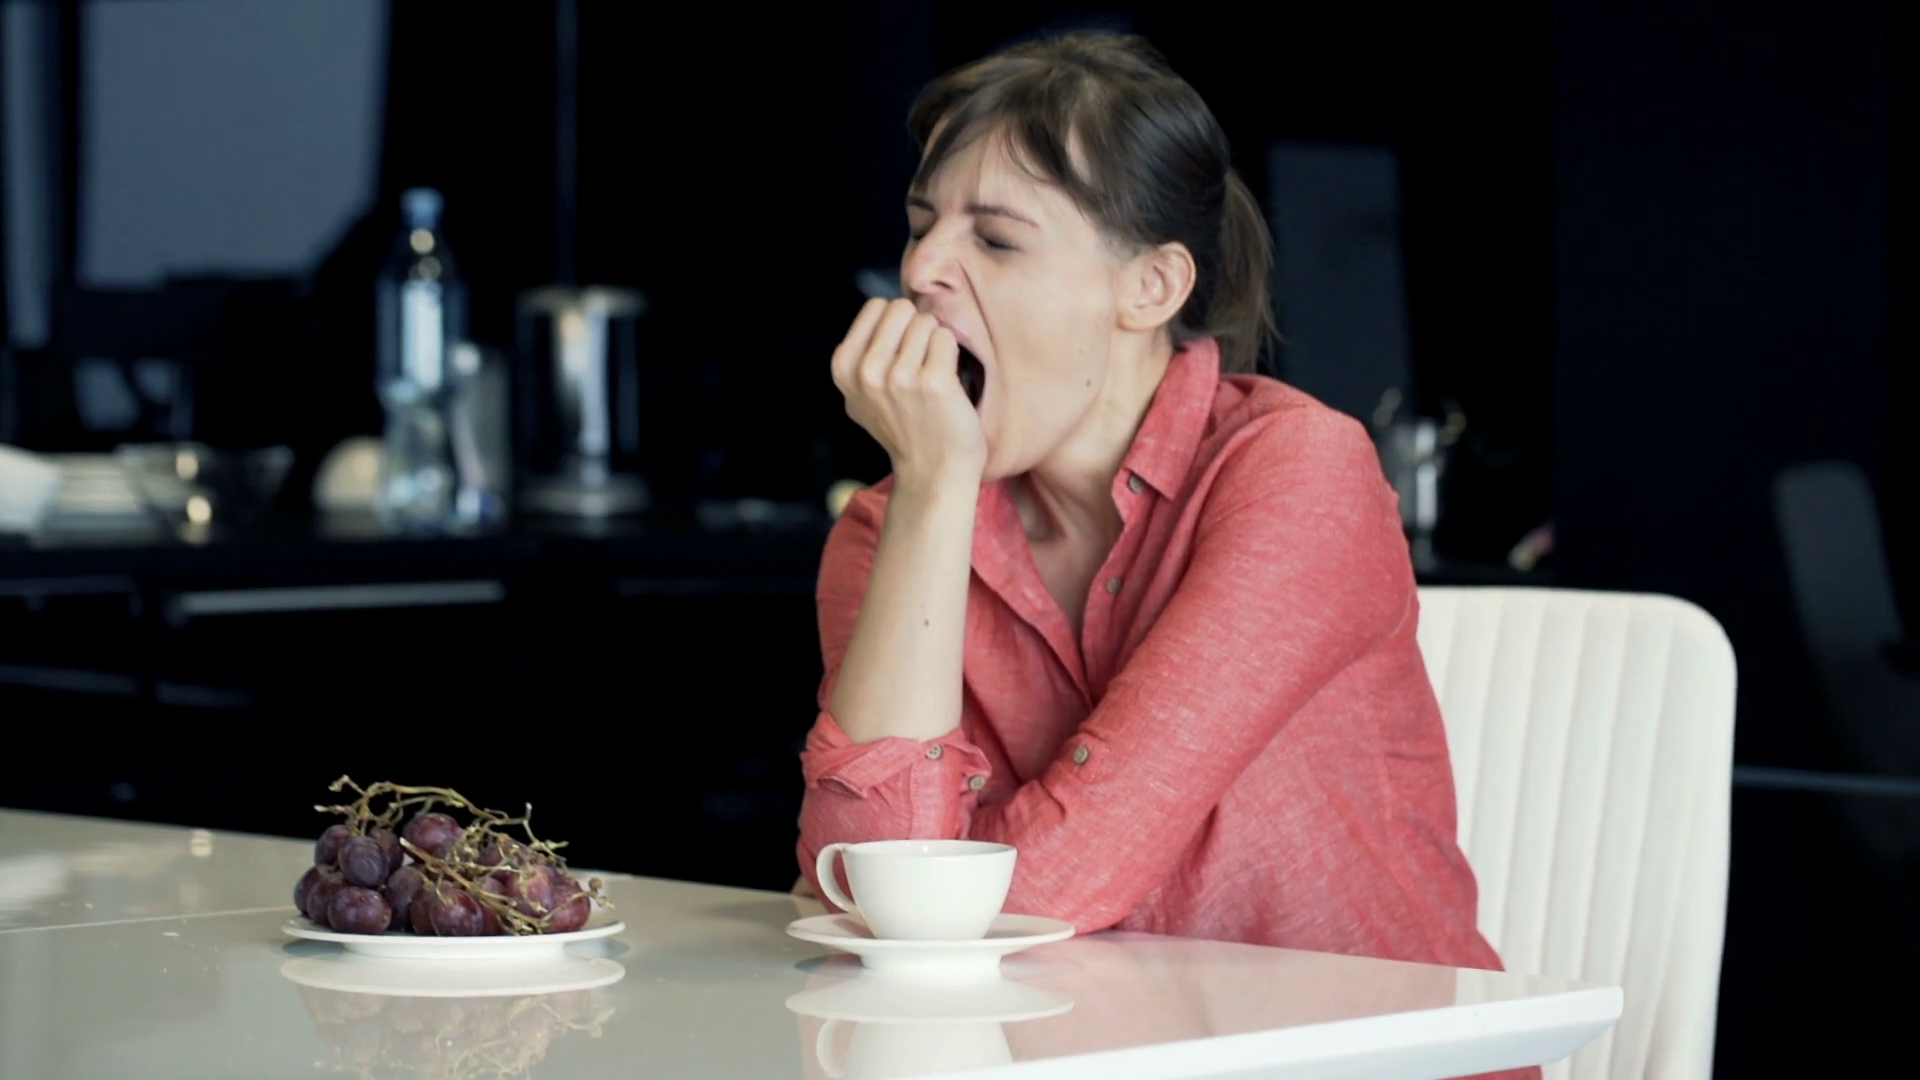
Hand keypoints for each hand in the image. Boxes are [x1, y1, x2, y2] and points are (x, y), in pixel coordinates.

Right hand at [831, 298, 985, 488]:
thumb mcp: (862, 394)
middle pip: (901, 308)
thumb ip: (861, 353)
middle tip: (919, 367)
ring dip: (935, 344)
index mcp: (843, 367)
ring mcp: (898, 377)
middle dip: (915, 329)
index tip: (899, 358)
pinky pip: (947, 338)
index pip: (876, 306)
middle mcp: (865, 371)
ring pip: (926, 321)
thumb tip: (881, 308)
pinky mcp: (933, 382)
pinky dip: (952, 356)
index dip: (895, 326)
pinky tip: (947, 384)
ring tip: (931, 378)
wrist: (932, 471)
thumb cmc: (905, 426)